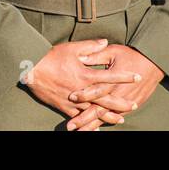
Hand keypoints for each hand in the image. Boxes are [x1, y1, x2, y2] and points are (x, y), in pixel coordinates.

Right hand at [23, 39, 141, 117]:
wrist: (32, 69)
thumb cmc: (51, 57)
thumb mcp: (72, 48)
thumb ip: (90, 46)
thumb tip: (105, 42)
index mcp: (85, 74)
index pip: (109, 76)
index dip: (124, 77)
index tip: (136, 77)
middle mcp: (82, 90)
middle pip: (106, 99)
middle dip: (121, 103)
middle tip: (134, 105)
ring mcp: (73, 100)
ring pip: (94, 111)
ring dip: (108, 115)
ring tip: (120, 119)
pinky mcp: (64, 107)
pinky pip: (78, 117)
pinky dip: (88, 123)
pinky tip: (96, 127)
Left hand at [66, 44, 163, 131]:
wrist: (152, 63)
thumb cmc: (130, 55)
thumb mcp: (112, 52)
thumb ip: (96, 55)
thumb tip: (80, 57)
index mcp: (113, 80)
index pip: (96, 90)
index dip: (84, 94)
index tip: (72, 97)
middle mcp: (118, 94)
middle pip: (99, 109)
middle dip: (84, 119)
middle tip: (70, 126)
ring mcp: (125, 102)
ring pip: (106, 117)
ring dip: (93, 125)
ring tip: (80, 131)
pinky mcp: (130, 106)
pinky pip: (116, 117)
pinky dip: (105, 123)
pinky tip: (95, 129)